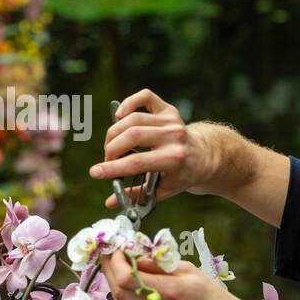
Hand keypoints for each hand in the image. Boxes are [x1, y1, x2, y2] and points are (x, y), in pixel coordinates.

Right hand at [90, 89, 225, 211]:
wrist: (204, 157)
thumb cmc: (180, 175)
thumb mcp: (162, 190)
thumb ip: (136, 196)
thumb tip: (110, 202)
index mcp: (174, 159)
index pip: (136, 162)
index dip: (112, 168)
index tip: (94, 172)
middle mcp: (174, 136)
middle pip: (132, 136)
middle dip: (112, 149)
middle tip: (108, 159)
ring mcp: (171, 121)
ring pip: (133, 118)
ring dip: (114, 132)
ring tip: (112, 145)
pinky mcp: (168, 109)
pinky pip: (145, 97)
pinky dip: (129, 103)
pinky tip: (119, 114)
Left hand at [99, 250, 259, 299]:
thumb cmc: (211, 295)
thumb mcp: (188, 270)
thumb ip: (158, 264)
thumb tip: (133, 256)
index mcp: (171, 291)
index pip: (128, 278)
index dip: (116, 262)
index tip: (117, 251)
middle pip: (119, 292)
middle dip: (110, 271)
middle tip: (110, 258)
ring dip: (116, 288)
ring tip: (120, 274)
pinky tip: (131, 295)